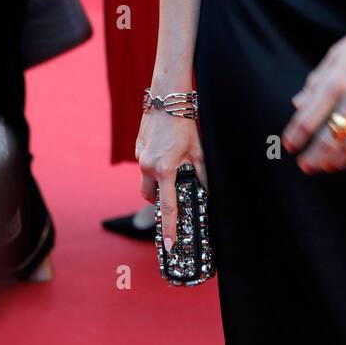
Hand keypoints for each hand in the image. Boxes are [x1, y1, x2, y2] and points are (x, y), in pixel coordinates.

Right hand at [136, 106, 207, 255]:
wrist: (166, 99)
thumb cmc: (184, 124)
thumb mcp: (198, 151)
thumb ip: (202, 174)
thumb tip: (207, 192)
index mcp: (164, 170)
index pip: (167, 206)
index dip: (168, 227)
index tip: (168, 245)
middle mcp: (148, 166)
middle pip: (149, 196)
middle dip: (159, 199)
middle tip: (172, 194)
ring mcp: (140, 157)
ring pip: (146, 180)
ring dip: (156, 182)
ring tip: (172, 168)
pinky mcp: (138, 148)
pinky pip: (144, 165)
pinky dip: (154, 166)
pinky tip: (166, 152)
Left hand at [282, 33, 345, 173]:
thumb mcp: (336, 56)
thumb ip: (316, 82)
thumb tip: (298, 105)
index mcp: (337, 80)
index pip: (308, 118)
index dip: (295, 137)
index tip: (289, 146)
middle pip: (329, 140)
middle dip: (313, 158)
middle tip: (304, 166)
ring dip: (335, 162)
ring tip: (326, 166)